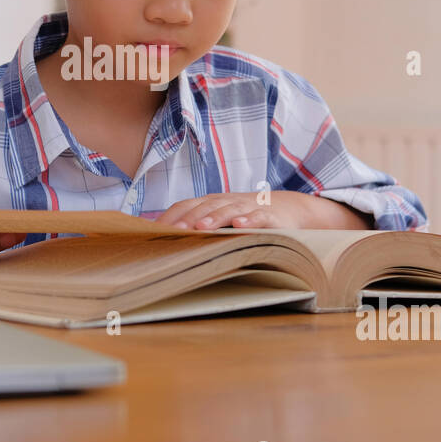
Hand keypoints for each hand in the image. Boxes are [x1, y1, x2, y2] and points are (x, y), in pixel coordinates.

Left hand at [153, 191, 307, 229]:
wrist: (287, 209)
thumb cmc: (245, 216)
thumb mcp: (221, 218)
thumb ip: (198, 225)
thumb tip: (164, 239)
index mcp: (211, 203)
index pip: (186, 205)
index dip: (171, 217)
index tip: (154, 230)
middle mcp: (226, 202)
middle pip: (204, 207)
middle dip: (188, 219)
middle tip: (174, 232)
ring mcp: (247, 207)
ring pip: (228, 210)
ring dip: (214, 218)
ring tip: (201, 228)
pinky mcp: (269, 216)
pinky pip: (258, 217)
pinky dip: (249, 220)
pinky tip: (241, 225)